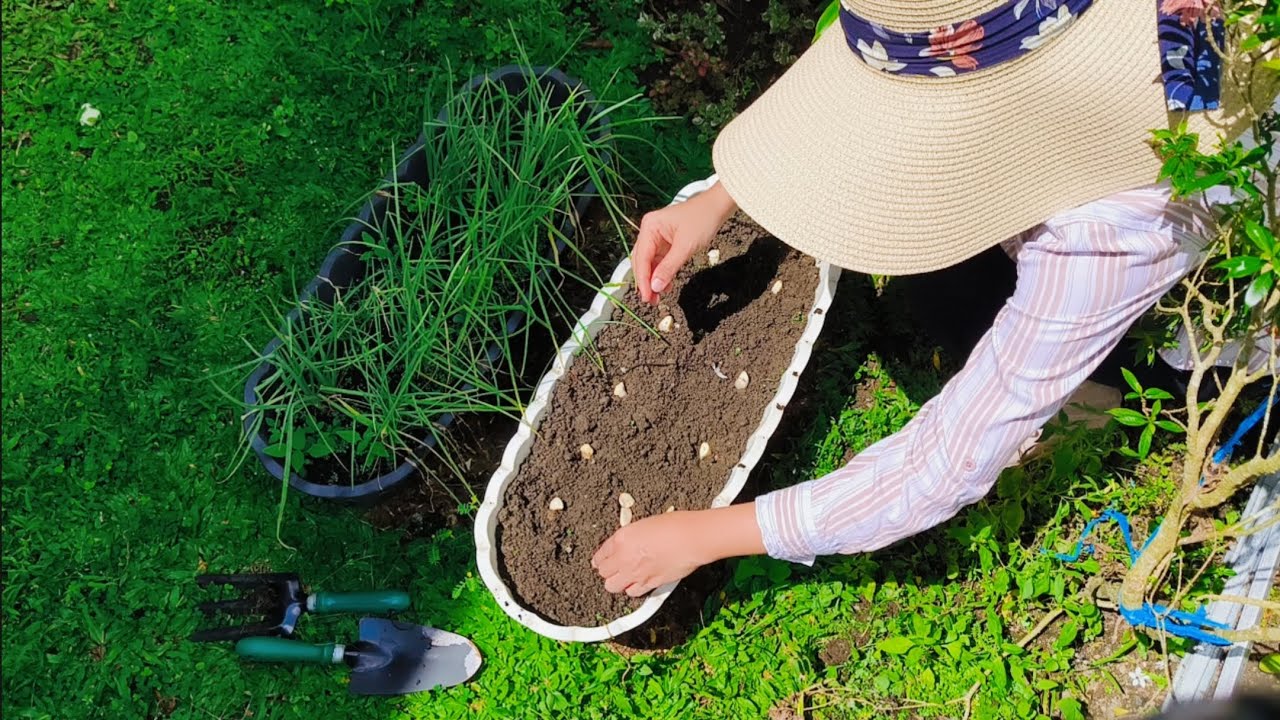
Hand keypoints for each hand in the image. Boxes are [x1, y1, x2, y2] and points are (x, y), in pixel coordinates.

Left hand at [591, 512, 708, 596]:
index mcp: (621, 539)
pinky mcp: (650, 584)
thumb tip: (624, 546)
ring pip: (613, 587)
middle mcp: (624, 558)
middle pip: (603, 573)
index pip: (600, 555)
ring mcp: (636, 574)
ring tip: (624, 577)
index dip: (600, 559)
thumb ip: (629, 537)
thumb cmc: (674, 525)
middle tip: (614, 568)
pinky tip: (638, 582)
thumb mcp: (644, 524)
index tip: (601, 561)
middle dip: (607, 571)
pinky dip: (633, 589)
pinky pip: (633, 592)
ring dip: (617, 582)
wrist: (692, 538)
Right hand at [632, 181, 737, 303]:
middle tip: (652, 300)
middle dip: (646, 282)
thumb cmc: (702, 219)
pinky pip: (660, 261)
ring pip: (650, 263)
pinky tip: (667, 285)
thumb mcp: (685, 247)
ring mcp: (657, 236)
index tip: (647, 296)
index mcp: (649, 227)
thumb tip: (656, 287)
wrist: (717, 207)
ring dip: (654, 280)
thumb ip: (669, 268)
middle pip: (642, 261)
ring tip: (659, 297)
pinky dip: (662, 274)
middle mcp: (650, 231)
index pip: (641, 258)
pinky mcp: (666, 242)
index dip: (643, 279)